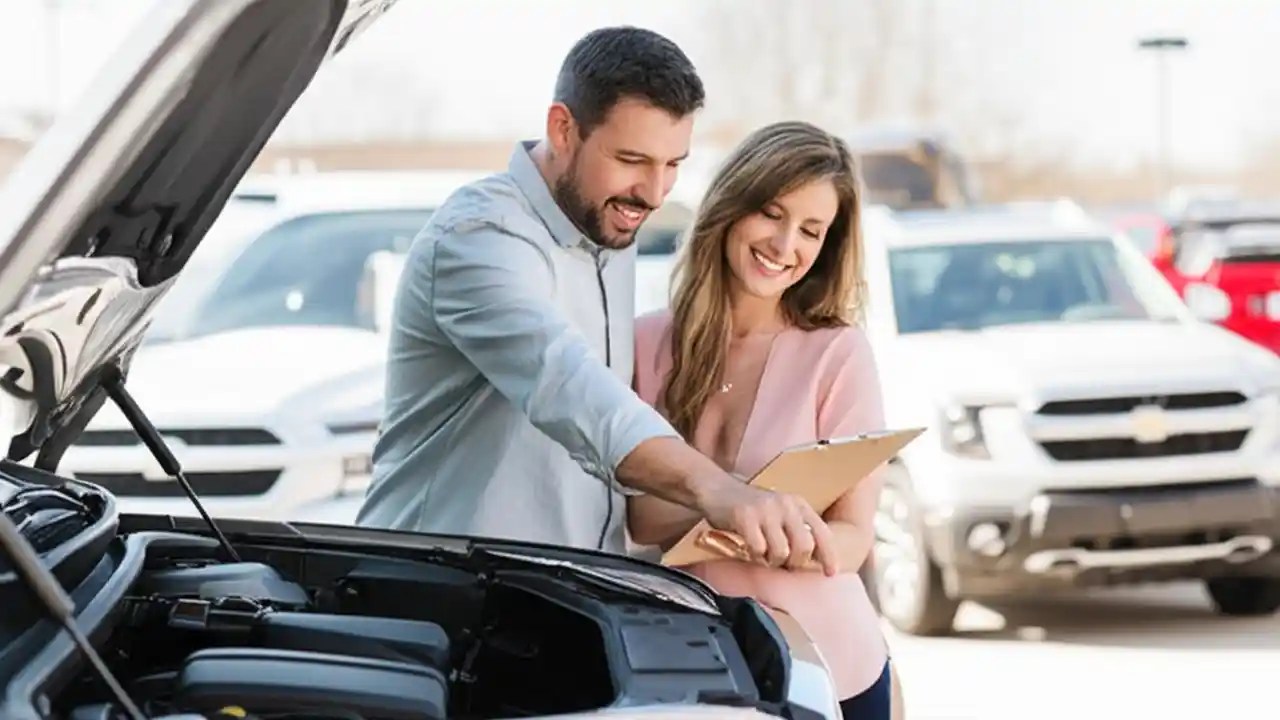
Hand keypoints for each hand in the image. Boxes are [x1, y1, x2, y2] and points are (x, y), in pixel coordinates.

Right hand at [696, 477, 839, 575]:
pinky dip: (754, 555)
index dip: (829, 556)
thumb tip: (812, 561)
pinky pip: (758, 548)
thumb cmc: (751, 509)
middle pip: (804, 546)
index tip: (831, 573)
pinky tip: (748, 548)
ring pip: (781, 551)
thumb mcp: (779, 513)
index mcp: (798, 504)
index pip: (822, 532)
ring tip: (763, 555)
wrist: (716, 489)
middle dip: (795, 562)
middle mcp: (786, 505)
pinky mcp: (745, 516)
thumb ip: (795, 531)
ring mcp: (766, 509)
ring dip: (772, 561)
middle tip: (783, 564)